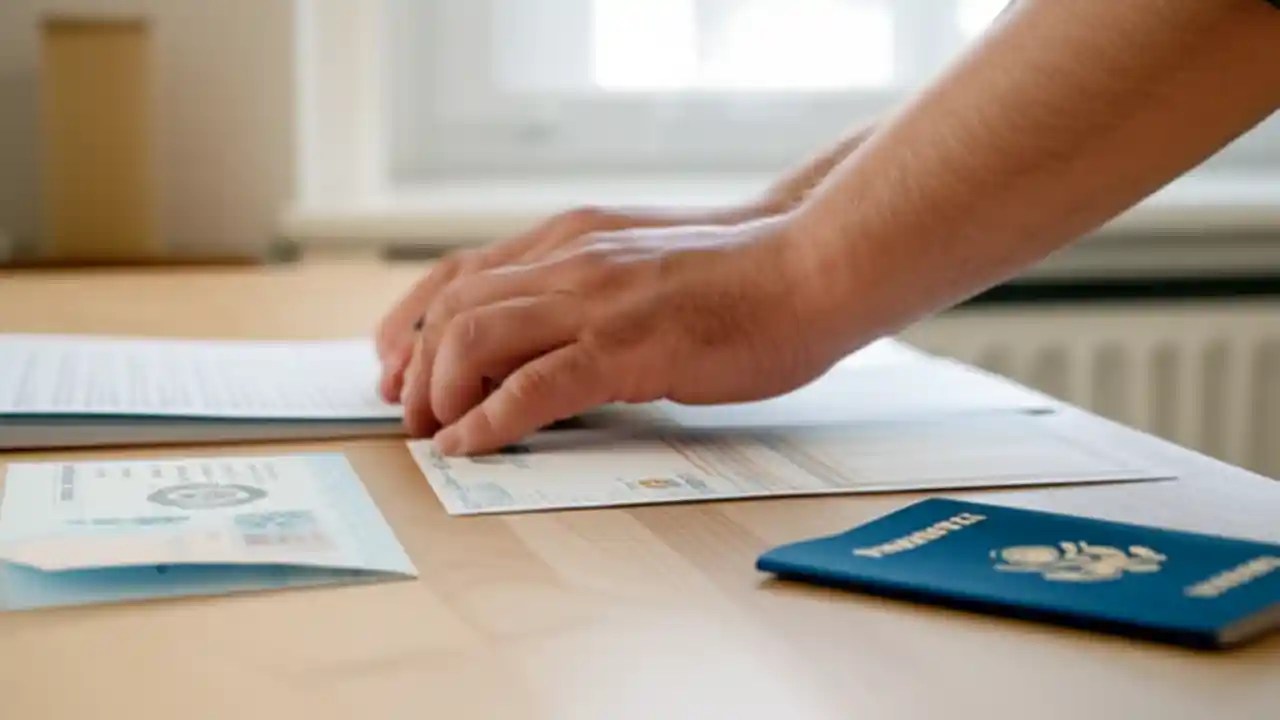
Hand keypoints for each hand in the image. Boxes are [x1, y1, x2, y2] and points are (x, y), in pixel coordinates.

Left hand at [401, 215, 844, 454]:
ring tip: (436, 432)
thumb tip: (550, 336)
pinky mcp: (626, 347)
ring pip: (474, 336)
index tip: (391, 364)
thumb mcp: (641, 264)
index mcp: (571, 238)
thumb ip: (589, 287)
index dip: (409, 322)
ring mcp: (596, 299)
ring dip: (440, 391)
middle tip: (409, 414)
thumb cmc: (739, 275)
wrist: (809, 264)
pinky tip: (472, 443)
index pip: (459, 273)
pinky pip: (534, 386)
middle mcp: (569, 258)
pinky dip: (489, 419)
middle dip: (414, 367)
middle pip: (452, 308)